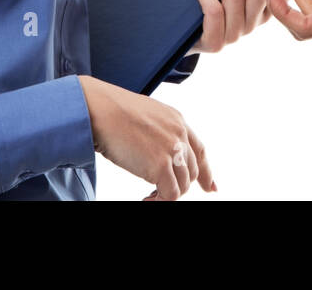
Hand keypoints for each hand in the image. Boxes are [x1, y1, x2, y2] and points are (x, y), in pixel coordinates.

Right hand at [77, 74, 216, 199]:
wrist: (101, 109)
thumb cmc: (112, 111)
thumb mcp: (144, 116)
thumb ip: (156, 132)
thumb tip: (152, 152)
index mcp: (176, 120)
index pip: (199, 151)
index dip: (206, 172)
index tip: (210, 187)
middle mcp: (179, 134)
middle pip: (191, 171)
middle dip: (180, 186)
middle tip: (160, 193)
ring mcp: (172, 150)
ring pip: (182, 185)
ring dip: (167, 195)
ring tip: (150, 196)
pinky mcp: (160, 166)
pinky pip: (169, 195)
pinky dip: (159, 202)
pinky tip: (146, 199)